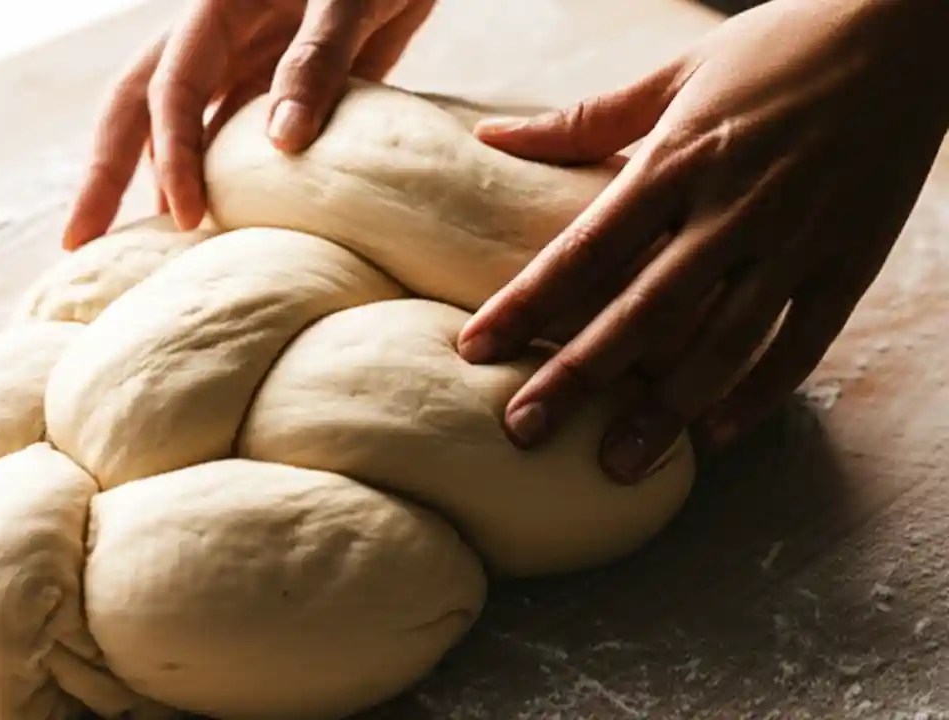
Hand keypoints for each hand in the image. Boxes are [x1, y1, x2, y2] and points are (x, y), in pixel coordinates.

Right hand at [62, 0, 435, 249]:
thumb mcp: (348, 0)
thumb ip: (319, 60)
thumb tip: (283, 143)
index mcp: (215, 12)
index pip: (170, 88)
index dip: (173, 154)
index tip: (187, 217)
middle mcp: (214, 46)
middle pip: (135, 111)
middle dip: (103, 175)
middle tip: (76, 243)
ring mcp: (240, 72)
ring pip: (176, 133)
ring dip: (156, 186)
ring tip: (139, 256)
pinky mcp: (272, 96)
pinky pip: (230, 146)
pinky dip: (218, 186)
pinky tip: (214, 232)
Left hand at [457, 0, 948, 481]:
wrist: (909, 28)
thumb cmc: (778, 46)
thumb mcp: (674, 72)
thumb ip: (582, 120)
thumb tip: (492, 138)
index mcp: (676, 159)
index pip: (583, 249)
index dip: (525, 304)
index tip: (474, 351)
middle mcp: (731, 209)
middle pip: (640, 311)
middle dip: (578, 377)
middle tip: (523, 430)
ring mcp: (795, 241)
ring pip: (719, 343)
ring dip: (665, 410)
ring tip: (616, 464)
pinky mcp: (850, 262)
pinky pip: (801, 343)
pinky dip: (760, 395)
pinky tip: (716, 438)